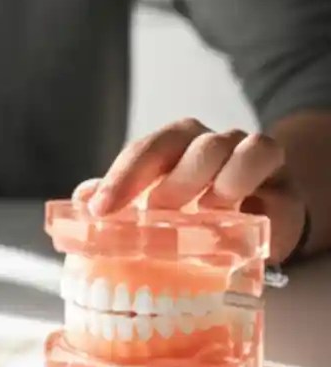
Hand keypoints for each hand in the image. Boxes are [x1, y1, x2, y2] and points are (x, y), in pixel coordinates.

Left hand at [75, 118, 308, 263]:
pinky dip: (260, 202)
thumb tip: (81, 199)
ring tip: (209, 213)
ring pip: (248, 149)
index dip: (121, 178)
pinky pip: (279, 185)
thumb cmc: (196, 210)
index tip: (99, 211)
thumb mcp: (153, 205)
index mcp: (176, 143)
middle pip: (196, 144)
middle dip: (174, 181)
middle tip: (158, 213)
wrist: (257, 221)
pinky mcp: (285, 189)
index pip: (146, 150)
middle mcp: (215, 143)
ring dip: (225, 182)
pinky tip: (242, 222)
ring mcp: (254, 160)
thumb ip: (120, 198)